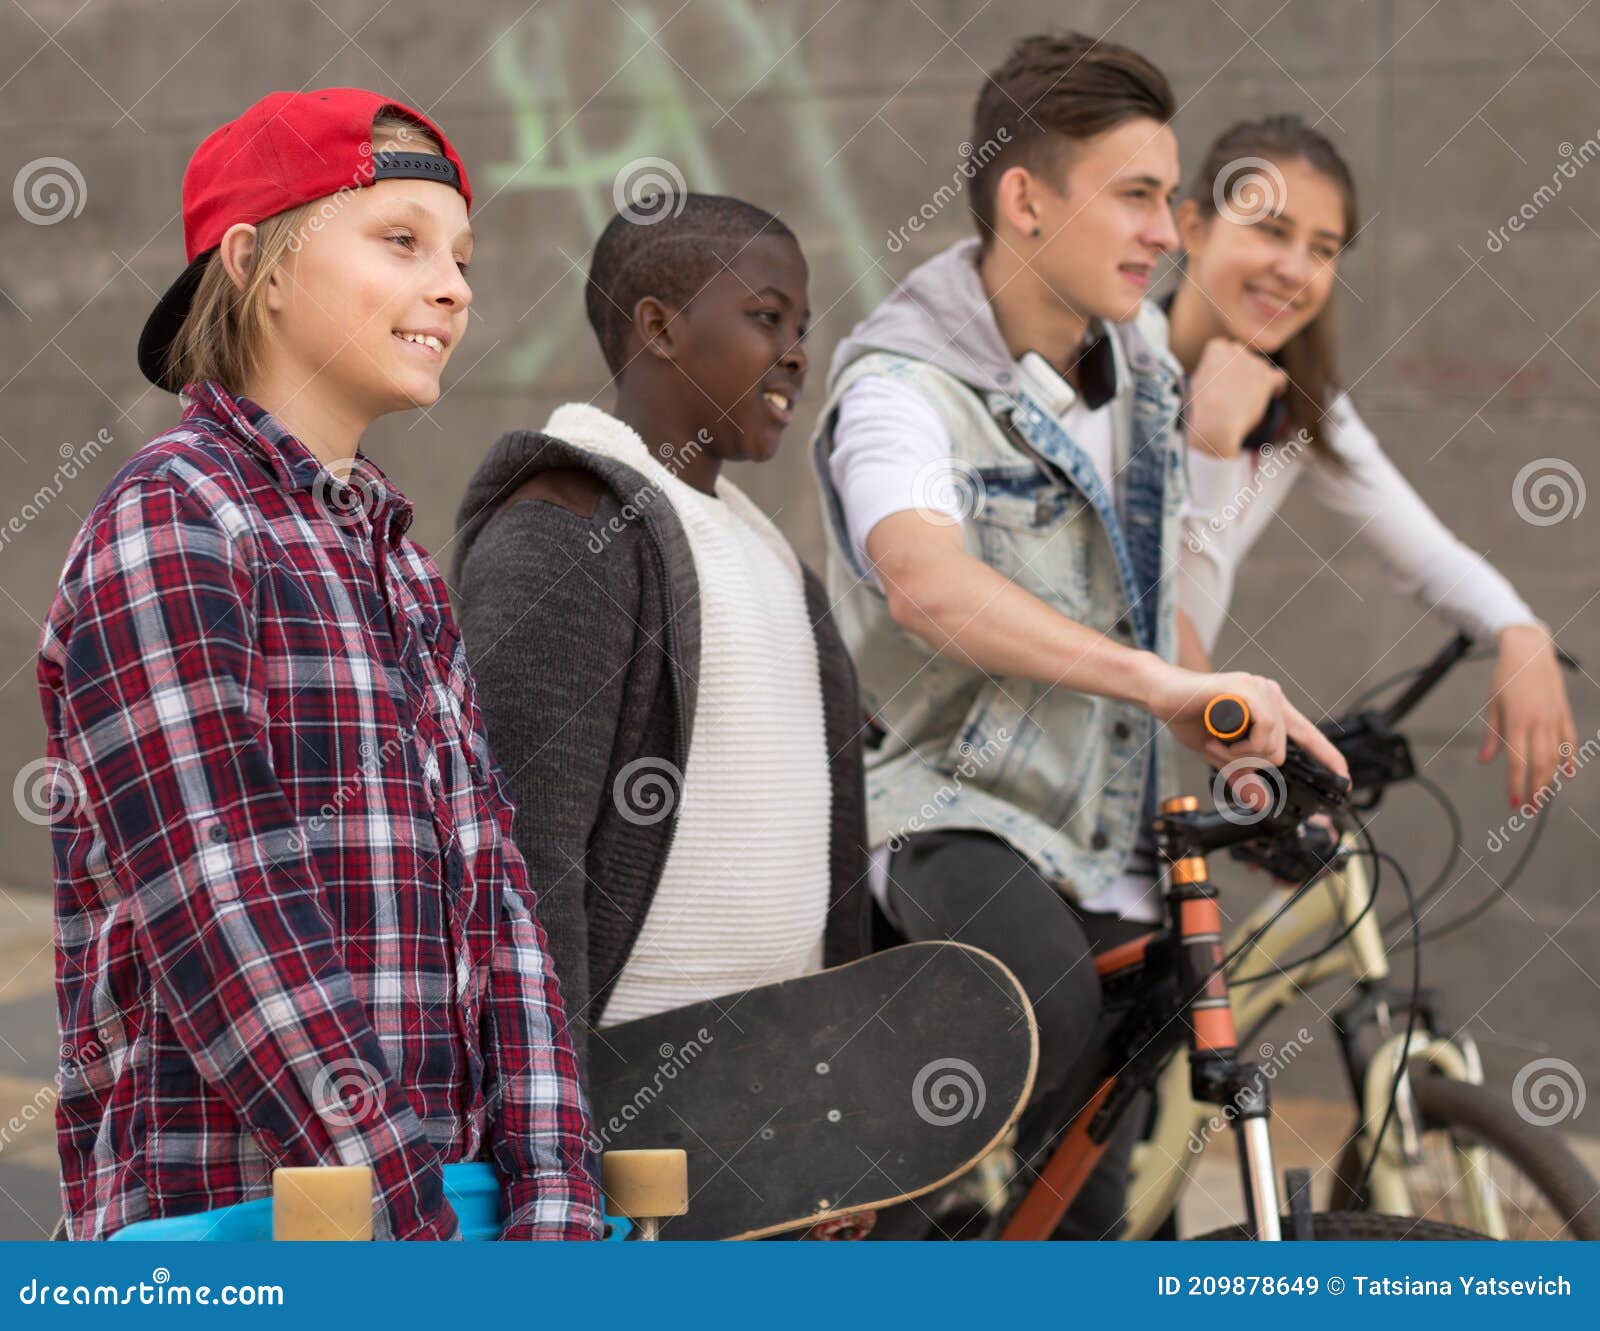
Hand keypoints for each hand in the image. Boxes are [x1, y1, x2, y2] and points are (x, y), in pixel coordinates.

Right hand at [1140, 661, 1348, 806]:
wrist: (1161, 694)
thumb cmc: (1189, 717)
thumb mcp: (1219, 755)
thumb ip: (1242, 774)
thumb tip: (1261, 802)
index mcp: (1269, 709)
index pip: (1306, 735)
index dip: (1327, 756)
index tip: (1344, 778)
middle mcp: (1270, 696)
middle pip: (1282, 752)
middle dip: (1248, 763)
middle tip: (1219, 754)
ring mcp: (1259, 690)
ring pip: (1272, 746)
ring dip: (1239, 756)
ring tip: (1215, 745)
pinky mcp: (1246, 689)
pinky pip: (1261, 732)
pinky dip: (1238, 746)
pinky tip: (1218, 740)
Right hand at [1184, 337, 1288, 459]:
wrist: (1214, 421)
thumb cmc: (1200, 408)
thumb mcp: (1199, 383)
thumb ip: (1213, 373)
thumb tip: (1225, 378)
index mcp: (1216, 348)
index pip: (1224, 349)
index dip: (1223, 365)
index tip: (1221, 380)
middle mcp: (1237, 349)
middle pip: (1243, 356)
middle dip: (1239, 370)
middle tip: (1232, 393)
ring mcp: (1254, 362)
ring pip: (1260, 368)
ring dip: (1255, 381)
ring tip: (1245, 402)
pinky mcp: (1267, 378)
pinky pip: (1280, 377)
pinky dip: (1277, 386)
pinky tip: (1272, 395)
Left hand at [1480, 623, 1577, 808]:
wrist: (1530, 650)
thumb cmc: (1506, 676)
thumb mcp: (1492, 703)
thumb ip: (1492, 735)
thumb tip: (1486, 761)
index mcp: (1518, 720)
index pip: (1517, 761)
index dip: (1516, 784)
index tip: (1513, 803)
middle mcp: (1539, 722)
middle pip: (1540, 764)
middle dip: (1535, 789)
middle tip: (1529, 808)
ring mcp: (1554, 718)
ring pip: (1556, 756)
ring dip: (1550, 779)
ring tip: (1542, 796)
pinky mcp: (1563, 713)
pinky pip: (1569, 740)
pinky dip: (1569, 759)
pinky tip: (1567, 774)